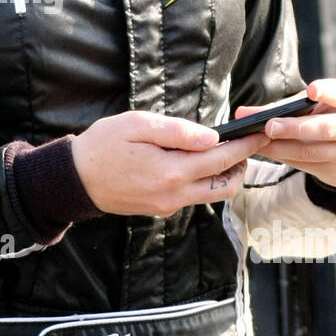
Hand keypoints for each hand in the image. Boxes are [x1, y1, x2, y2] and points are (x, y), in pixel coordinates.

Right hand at [71, 110, 270, 216]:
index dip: (245, 145)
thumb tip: (211, 137)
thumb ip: (176, 131)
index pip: (221, 158)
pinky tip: (199, 162)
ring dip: (225, 174)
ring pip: (211, 194)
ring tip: (227, 152)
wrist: (75, 179)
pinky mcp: (160, 209)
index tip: (261, 132)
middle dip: (242, 164)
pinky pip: (192, 197)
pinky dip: (205, 180)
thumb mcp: (137, 125)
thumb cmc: (103, 145)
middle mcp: (174, 195)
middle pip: (225, 185)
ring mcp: (168, 205)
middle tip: (249, 142)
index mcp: (171, 171)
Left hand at [233, 78, 335, 189]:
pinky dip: (280, 156)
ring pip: (310, 152)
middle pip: (325, 129)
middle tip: (269, 126)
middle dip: (295, 128)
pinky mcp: (335, 171)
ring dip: (280, 147)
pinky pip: (303, 164)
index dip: (329, 92)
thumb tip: (243, 113)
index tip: (311, 90)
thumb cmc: (335, 115)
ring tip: (256, 139)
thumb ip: (290, 104)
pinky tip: (262, 149)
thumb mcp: (325, 103)